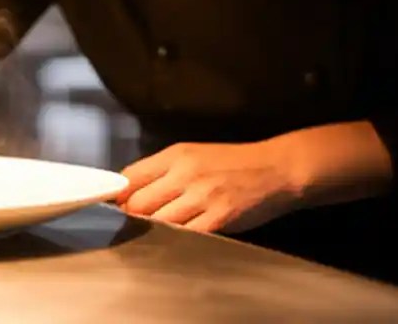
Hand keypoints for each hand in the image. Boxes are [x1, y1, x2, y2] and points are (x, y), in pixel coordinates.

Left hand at [117, 141, 302, 234]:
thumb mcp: (194, 155)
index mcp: (176, 155)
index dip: (120, 196)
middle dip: (133, 217)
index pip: (130, 177)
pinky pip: (185, 236)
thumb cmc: (233, 163)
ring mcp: (202, 196)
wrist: (277, 169)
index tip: (119, 207)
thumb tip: (129, 194)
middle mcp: (185, 173)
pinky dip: (177, 241)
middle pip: (138, 204)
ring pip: (158, 222)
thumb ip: (163, 172)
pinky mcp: (218, 218)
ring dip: (153, 231)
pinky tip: (178, 241)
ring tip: (157, 233)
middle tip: (137, 225)